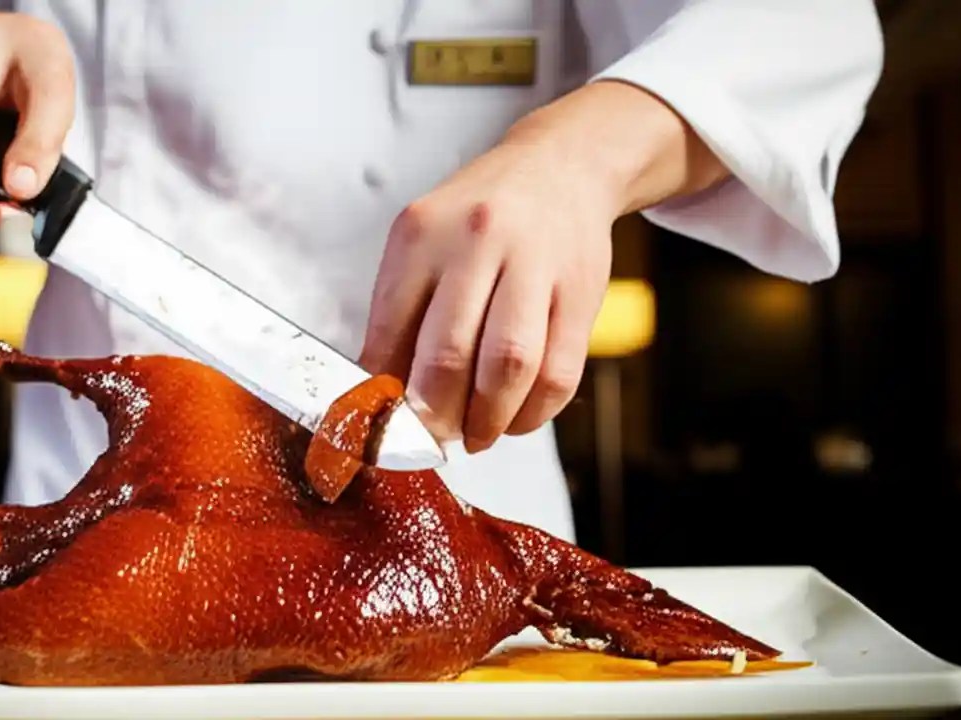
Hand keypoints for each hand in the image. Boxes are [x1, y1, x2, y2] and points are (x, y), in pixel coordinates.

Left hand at [359, 134, 612, 453]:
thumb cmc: (479, 217)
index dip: (384, 395)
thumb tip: (379, 396)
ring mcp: (535, 265)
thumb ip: (399, 315)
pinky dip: (533, 414)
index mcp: (422, 234)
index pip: (390, 331)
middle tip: (429, 442)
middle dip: (435, 418)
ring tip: (474, 437)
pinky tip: (514, 419)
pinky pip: (559, 372)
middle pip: (450, 355)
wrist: (560, 166)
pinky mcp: (581, 291)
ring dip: (488, 421)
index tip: (381, 431)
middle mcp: (478, 242)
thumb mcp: (422, 244)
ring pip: (510, 367)